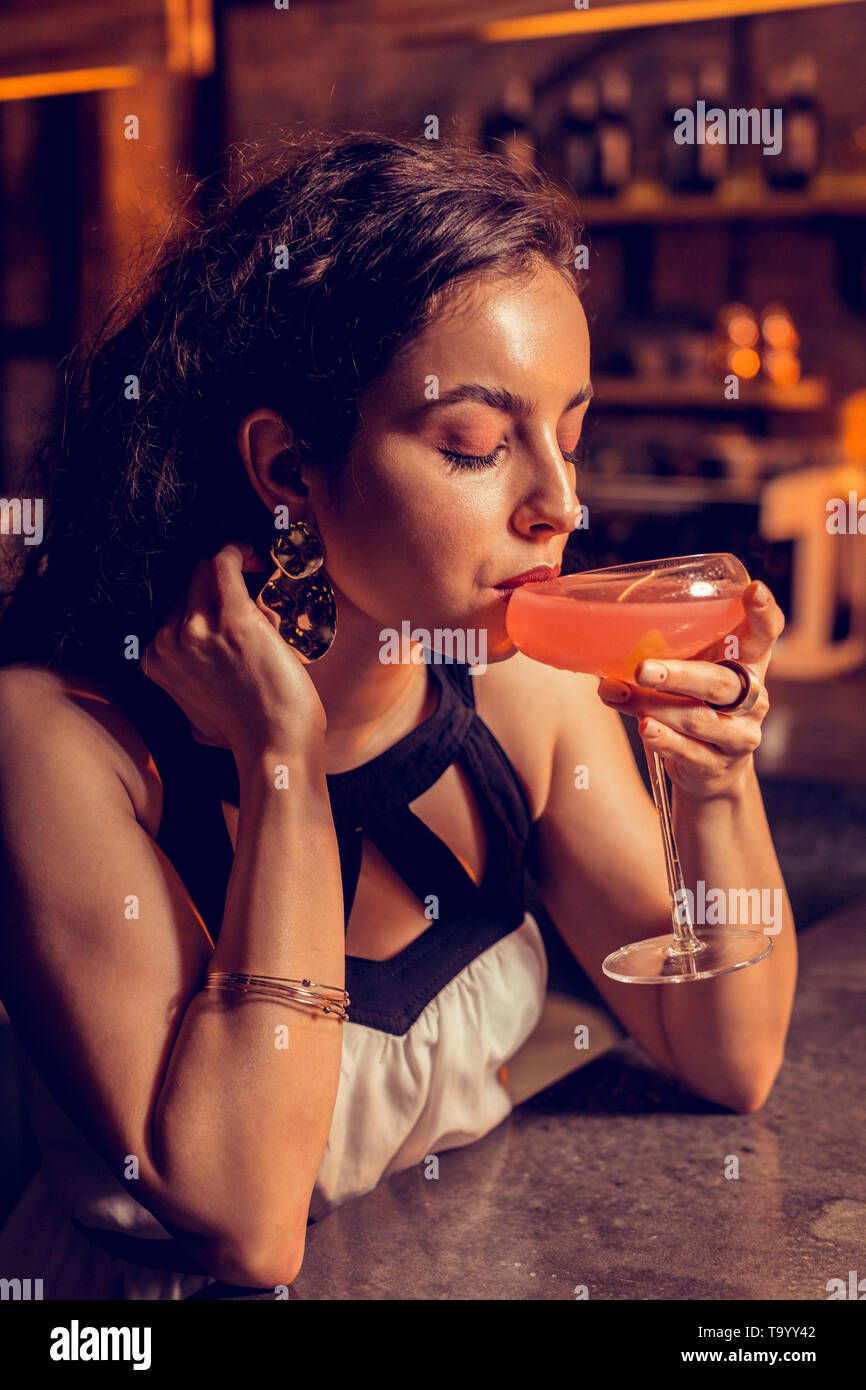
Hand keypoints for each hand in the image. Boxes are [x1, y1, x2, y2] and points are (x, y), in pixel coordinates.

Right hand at [142, 541, 326, 758]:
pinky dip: (236, 552)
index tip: (222, 596)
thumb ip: (188, 691)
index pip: (172, 610)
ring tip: (252, 564)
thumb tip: (198, 677)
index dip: (200, 600)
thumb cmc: (246, 736)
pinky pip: (223, 565)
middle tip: (246, 581)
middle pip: (187, 588)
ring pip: (203, 572)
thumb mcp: (197, 717)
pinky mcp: (233, 620)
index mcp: (157, 661)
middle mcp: (169, 642)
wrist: (273, 748)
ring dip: (229, 564)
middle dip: (216, 585)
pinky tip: (251, 553)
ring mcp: (197, 630)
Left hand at [597, 580, 785, 800]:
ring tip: (615, 695)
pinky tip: (643, 728)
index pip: (765, 634)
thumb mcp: (693, 672)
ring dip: (651, 706)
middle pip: (720, 683)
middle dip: (679, 675)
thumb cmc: (696, 703)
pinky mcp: (719, 764)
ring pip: (696, 718)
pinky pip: (689, 751)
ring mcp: (739, 734)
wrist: (712, 770)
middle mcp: (753, 698)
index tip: (753, 590)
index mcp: (750, 663)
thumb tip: (608, 636)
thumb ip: (670, 653)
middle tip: (643, 669)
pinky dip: (663, 739)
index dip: (763, 613)